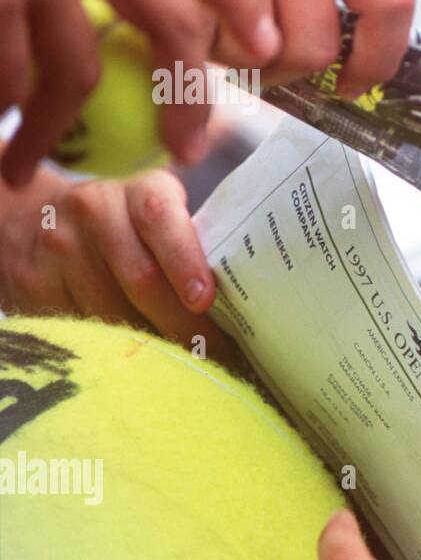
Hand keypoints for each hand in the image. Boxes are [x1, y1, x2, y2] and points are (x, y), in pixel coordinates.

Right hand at [0, 163, 233, 364]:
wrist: (35, 219)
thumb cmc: (128, 228)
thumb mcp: (161, 219)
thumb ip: (196, 246)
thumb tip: (249, 303)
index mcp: (141, 192)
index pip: (162, 220)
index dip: (184, 260)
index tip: (204, 300)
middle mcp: (94, 210)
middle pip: (141, 279)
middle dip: (182, 325)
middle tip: (213, 356)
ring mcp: (57, 246)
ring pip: (110, 312)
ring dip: (151, 346)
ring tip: (181, 367)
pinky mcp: (31, 283)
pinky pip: (78, 329)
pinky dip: (110, 351)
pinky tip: (133, 364)